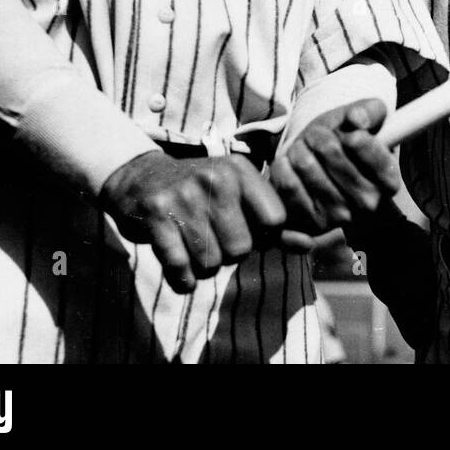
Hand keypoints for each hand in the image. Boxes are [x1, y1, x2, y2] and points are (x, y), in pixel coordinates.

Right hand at [99, 152, 286, 292]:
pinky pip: (180, 269)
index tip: (244, 227)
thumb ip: (275, 226)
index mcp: (242, 170)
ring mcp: (184, 195)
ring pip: (211, 263)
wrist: (140, 179)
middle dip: (228, 254)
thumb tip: (309, 245)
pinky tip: (179, 264)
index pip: (275, 220)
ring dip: (202, 266)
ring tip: (192, 244)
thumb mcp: (240, 199)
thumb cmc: (202, 196)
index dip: (263, 235)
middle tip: (212, 237)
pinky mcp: (156, 215)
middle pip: (242, 248)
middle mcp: (216, 178)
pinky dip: (182, 279)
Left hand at [270, 98, 399, 238]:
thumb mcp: (364, 121)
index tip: (348, 131)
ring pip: (305, 163)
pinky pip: (288, 184)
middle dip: (318, 133)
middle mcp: (369, 203)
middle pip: (330, 149)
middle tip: (317, 135)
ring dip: (298, 147)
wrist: (324, 170)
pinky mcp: (311, 222)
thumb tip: (357, 120)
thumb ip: (369, 111)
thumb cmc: (346, 143)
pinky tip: (290, 164)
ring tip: (304, 150)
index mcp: (389, 180)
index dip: (354, 135)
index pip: (369, 150)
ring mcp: (340, 216)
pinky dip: (284, 166)